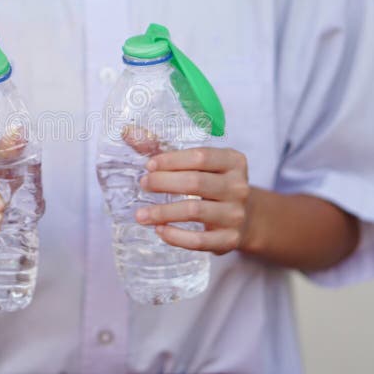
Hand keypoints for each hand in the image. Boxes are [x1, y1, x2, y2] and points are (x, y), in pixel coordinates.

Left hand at [134, 146, 251, 254]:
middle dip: (163, 183)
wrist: (246, 218)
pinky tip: (160, 230)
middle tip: (143, 185)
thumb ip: (162, 147)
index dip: (171, 160)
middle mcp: (239, 186)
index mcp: (233, 161)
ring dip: (163, 212)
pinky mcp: (229, 240)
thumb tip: (127, 132)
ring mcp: (235, 214)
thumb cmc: (212, 182)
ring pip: (195, 212)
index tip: (149, 165)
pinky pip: (199, 241)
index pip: (201, 156)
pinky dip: (176, 237)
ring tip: (140, 215)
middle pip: (196, 182)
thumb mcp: (198, 163)